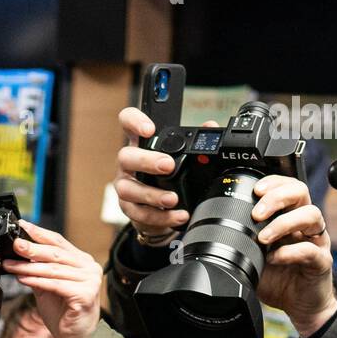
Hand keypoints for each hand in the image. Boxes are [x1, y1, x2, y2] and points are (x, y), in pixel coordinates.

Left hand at [3, 222, 101, 337]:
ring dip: (29, 267)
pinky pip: (55, 284)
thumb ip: (38, 270)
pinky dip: (37, 281)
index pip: (59, 242)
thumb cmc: (64, 315)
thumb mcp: (48, 288)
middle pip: (55, 253)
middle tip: (14, 244)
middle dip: (32, 248)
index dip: (40, 233)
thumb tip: (20, 254)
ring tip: (12, 265)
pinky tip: (23, 279)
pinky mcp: (85, 294)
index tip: (22, 226)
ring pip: (53, 269)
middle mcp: (89, 268)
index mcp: (82, 262)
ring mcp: (90, 280)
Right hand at [114, 106, 195, 240]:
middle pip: (125, 156)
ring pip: (128, 189)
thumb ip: (194, 139)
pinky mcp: (129, 209)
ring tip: (172, 199)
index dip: (134, 121)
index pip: (128, 121)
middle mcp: (128, 164)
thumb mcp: (179, 155)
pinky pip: (140, 214)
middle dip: (146, 161)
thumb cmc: (165, 176)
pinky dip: (160, 217)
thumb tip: (211, 126)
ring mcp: (125, 187)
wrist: (158, 209)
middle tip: (168, 165)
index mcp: (139, 144)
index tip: (150, 129)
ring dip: (152, 195)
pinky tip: (177, 215)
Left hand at [251, 176, 335, 334]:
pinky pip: (310, 250)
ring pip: (310, 215)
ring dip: (284, 223)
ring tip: (264, 238)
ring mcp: (316, 242)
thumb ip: (242, 247)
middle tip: (257, 213)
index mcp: (290, 219)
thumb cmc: (281, 281)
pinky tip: (274, 258)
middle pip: (300, 193)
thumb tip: (214, 240)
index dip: (274, 183)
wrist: (301, 307)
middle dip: (277, 197)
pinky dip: (290, 252)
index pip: (288, 188)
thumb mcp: (254, 261)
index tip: (255, 190)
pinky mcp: (321, 261)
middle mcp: (305, 226)